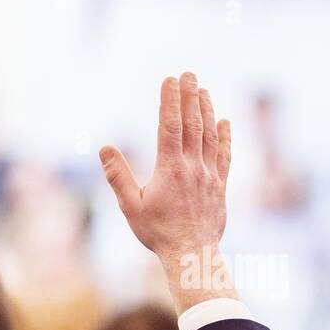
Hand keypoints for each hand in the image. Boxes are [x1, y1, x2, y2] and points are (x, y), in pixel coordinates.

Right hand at [100, 72, 235, 312]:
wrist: (192, 255)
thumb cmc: (157, 233)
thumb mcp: (130, 206)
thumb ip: (118, 176)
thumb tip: (105, 148)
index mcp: (170, 168)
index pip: (170, 125)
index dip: (170, 100)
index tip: (169, 79)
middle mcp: (193, 167)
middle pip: (193, 124)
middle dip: (190, 96)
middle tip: (189, 74)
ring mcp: (209, 175)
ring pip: (210, 136)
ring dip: (207, 110)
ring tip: (204, 90)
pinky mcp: (219, 186)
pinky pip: (224, 155)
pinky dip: (224, 137)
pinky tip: (224, 122)